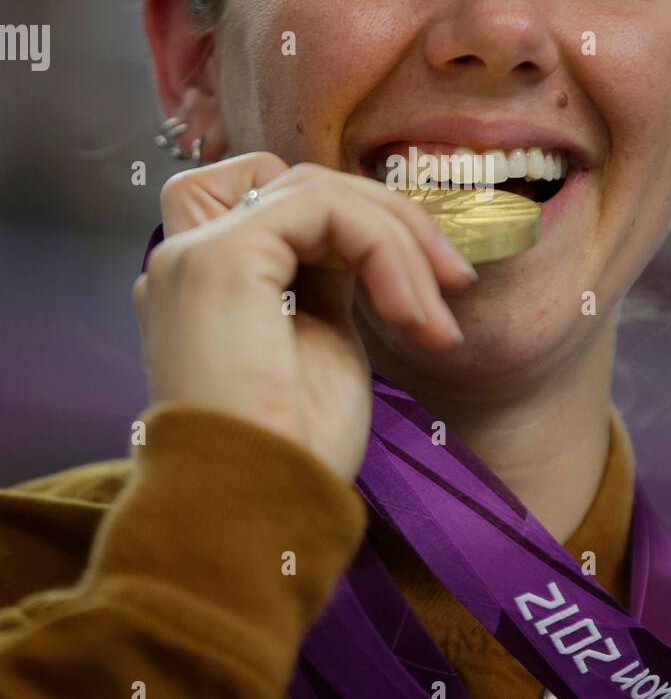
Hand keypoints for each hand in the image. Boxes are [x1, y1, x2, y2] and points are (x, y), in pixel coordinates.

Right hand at [132, 154, 477, 481]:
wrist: (257, 515)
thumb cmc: (294, 454)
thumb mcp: (323, 344)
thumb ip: (331, 282)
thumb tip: (374, 242)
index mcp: (205, 283)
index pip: (273, 197)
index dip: (347, 215)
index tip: (415, 279)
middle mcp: (188, 259)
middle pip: (302, 183)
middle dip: (392, 222)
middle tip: (453, 283)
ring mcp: (197, 253)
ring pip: (319, 188)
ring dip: (400, 242)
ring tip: (435, 319)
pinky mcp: (222, 256)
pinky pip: (325, 207)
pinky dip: (385, 248)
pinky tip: (409, 315)